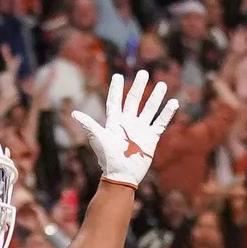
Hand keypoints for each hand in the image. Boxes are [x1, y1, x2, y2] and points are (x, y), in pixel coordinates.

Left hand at [71, 71, 175, 188]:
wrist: (122, 175)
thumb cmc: (108, 158)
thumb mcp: (98, 138)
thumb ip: (89, 124)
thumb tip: (74, 113)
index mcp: (114, 121)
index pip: (115, 101)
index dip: (116, 89)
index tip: (117, 76)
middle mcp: (128, 123)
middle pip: (134, 100)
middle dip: (138, 87)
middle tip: (143, 73)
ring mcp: (140, 129)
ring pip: (149, 109)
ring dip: (155, 97)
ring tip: (161, 85)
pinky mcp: (151, 137)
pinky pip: (160, 123)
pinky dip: (167, 113)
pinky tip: (173, 102)